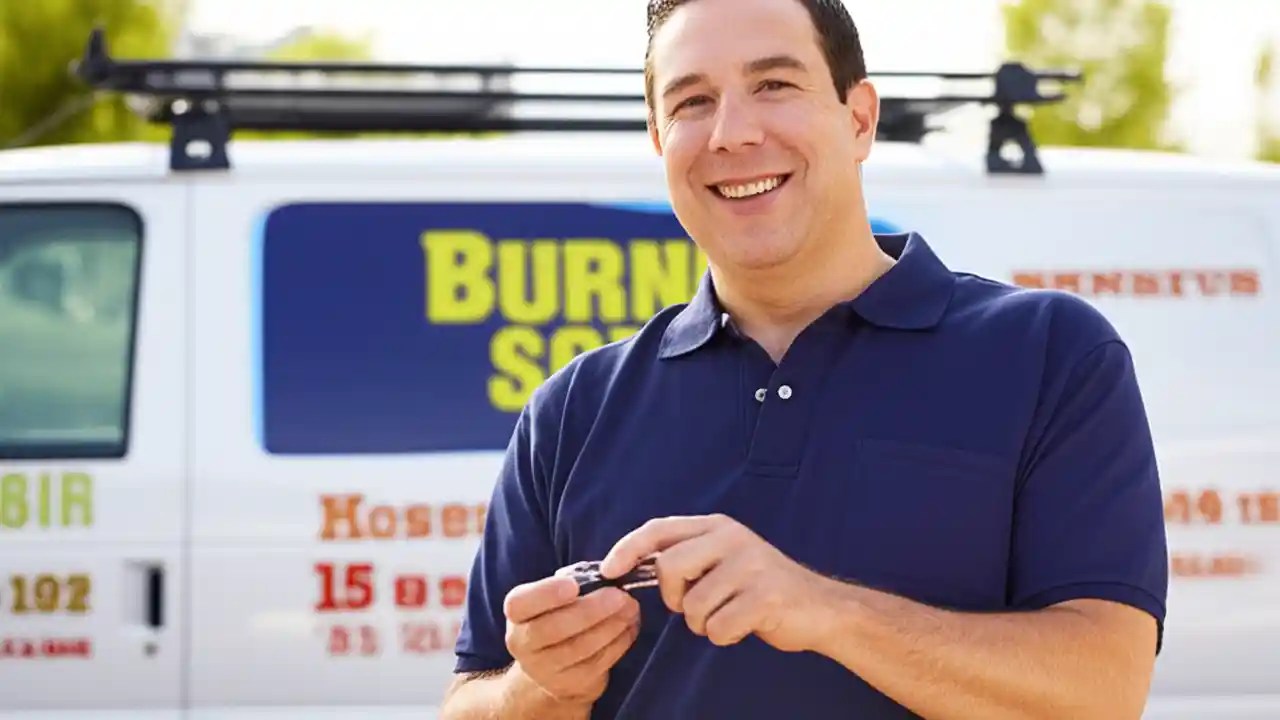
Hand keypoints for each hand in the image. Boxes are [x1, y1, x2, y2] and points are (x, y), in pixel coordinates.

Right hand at [503, 574, 640, 705]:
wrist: (553, 666)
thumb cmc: (559, 616)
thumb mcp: (555, 596)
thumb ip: (573, 582)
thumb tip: (607, 575)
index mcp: (517, 614)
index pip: (520, 604)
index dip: (546, 594)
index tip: (573, 584)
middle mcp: (522, 644)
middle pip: (553, 628)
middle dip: (591, 610)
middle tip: (619, 595)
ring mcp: (544, 670)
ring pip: (580, 648)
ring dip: (611, 625)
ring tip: (630, 608)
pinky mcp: (569, 685)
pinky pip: (597, 662)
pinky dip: (618, 642)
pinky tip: (629, 626)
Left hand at [600, 514, 829, 651]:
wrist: (818, 607)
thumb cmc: (759, 588)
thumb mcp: (722, 559)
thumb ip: (686, 556)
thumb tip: (629, 566)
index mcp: (717, 526)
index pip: (659, 529)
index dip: (627, 548)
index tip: (608, 570)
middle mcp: (732, 538)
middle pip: (668, 567)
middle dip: (674, 597)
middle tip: (695, 604)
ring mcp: (750, 565)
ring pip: (693, 606)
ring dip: (704, 623)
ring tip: (729, 614)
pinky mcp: (765, 596)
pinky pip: (718, 628)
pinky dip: (725, 636)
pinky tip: (745, 624)